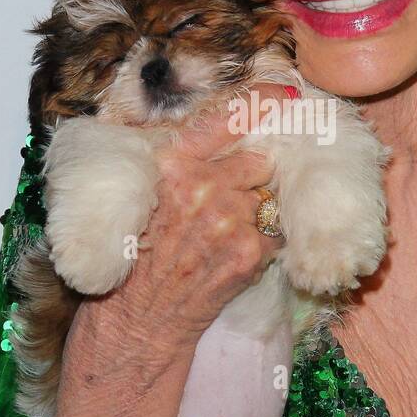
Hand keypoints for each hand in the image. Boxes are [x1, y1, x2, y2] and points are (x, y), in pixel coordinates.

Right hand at [57, 82, 293, 403]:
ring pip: (266, 200)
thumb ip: (180, 165)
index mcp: (170, 164)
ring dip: (254, 215)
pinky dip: (262, 247)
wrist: (135, 322)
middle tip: (224, 204)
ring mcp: (228, 220)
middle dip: (249, 179)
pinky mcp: (248, 253)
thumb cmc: (132, 258)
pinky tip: (231, 259)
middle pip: (257, 162)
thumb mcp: (141, 196)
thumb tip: (230, 142)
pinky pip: (274, 235)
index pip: (227, 119)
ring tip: (221, 237)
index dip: (261, 103)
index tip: (284, 93)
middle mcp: (201, 186)